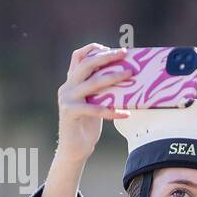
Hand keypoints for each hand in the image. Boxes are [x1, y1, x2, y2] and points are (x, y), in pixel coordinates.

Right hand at [55, 44, 131, 163]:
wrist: (75, 148)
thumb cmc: (89, 124)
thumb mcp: (95, 102)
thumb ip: (100, 89)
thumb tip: (125, 75)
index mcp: (72, 81)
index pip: (78, 57)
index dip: (93, 49)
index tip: (112, 48)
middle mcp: (67, 86)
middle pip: (86, 64)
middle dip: (106, 57)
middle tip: (124, 54)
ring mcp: (67, 98)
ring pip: (92, 83)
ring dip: (113, 78)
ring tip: (130, 76)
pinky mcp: (70, 112)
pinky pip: (95, 109)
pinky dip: (112, 111)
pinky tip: (126, 113)